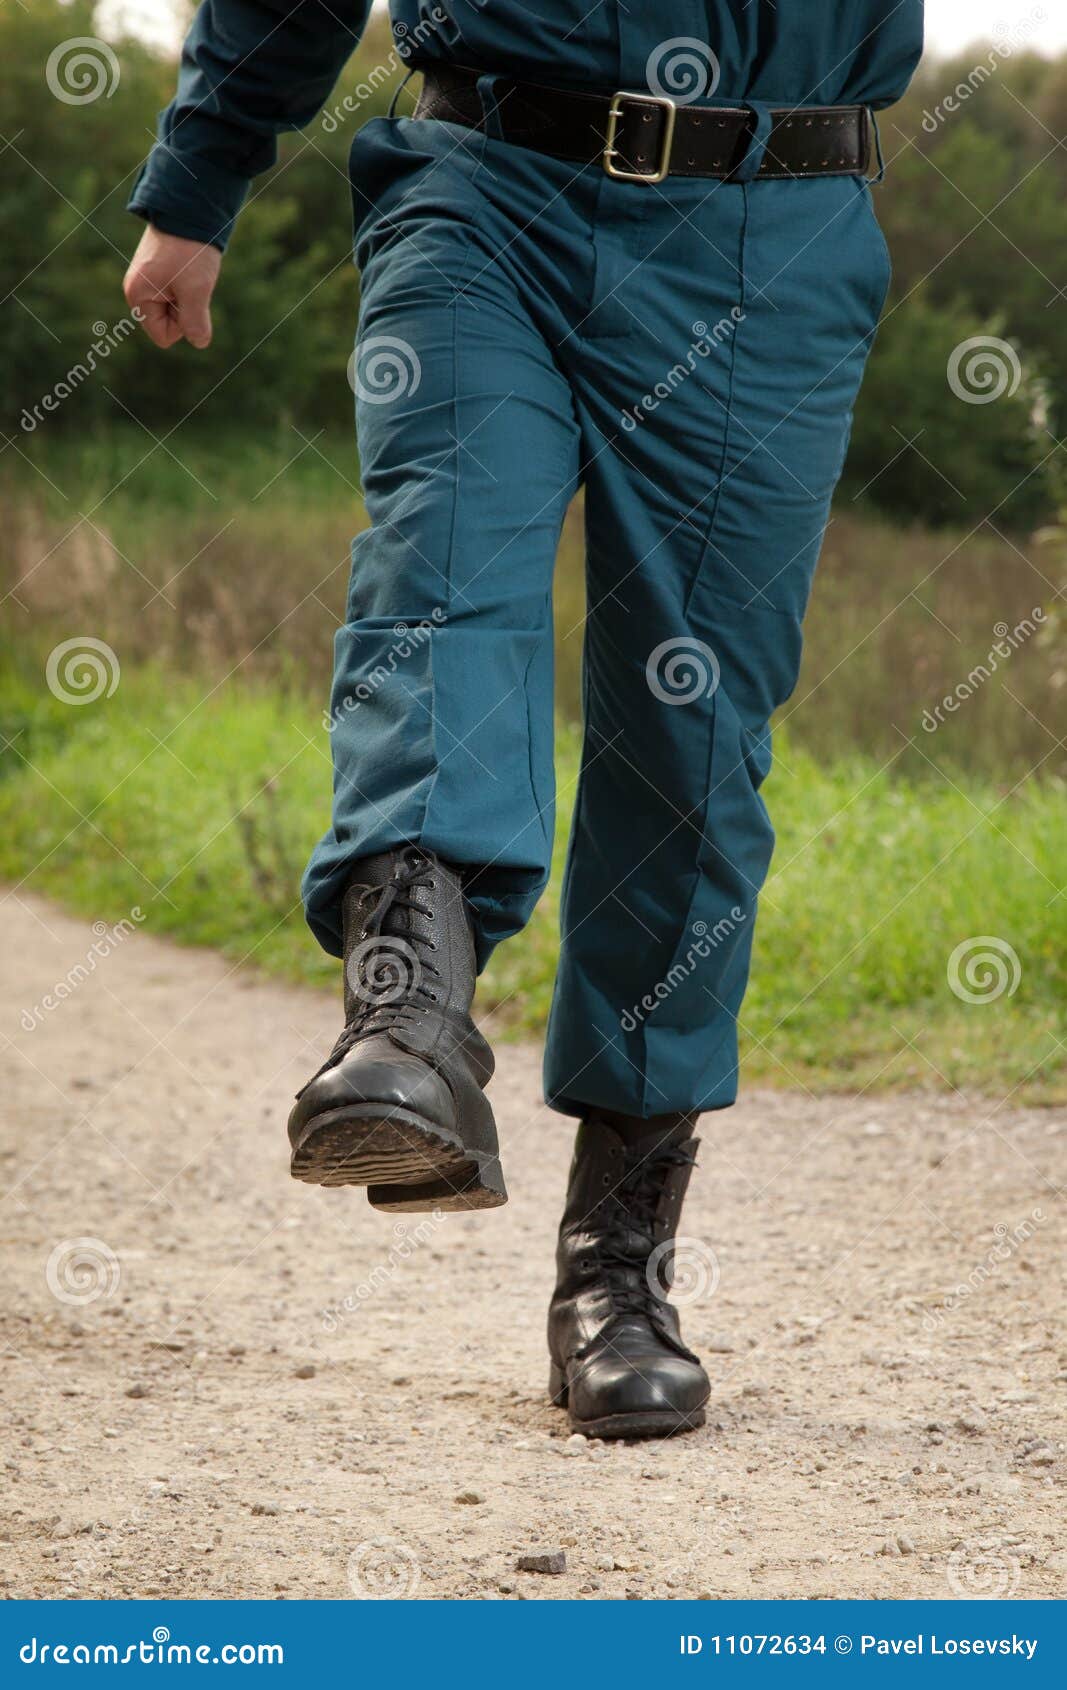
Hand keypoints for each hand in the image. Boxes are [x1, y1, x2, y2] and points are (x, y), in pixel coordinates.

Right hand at [123, 225, 222, 349]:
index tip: (187, 296)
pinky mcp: (159, 268)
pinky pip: (178, 291)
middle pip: (168, 323)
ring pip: (176, 307)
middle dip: (186, 309)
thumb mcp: (196, 291)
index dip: (182, 325)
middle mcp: (137, 288)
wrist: (191, 207)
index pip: (163, 336)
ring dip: (190, 295)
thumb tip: (199, 342)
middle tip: (190, 279)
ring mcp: (148, 278)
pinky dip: (190, 284)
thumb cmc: (190, 250)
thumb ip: (194, 322)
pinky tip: (190, 264)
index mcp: (137, 296)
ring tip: (190, 270)